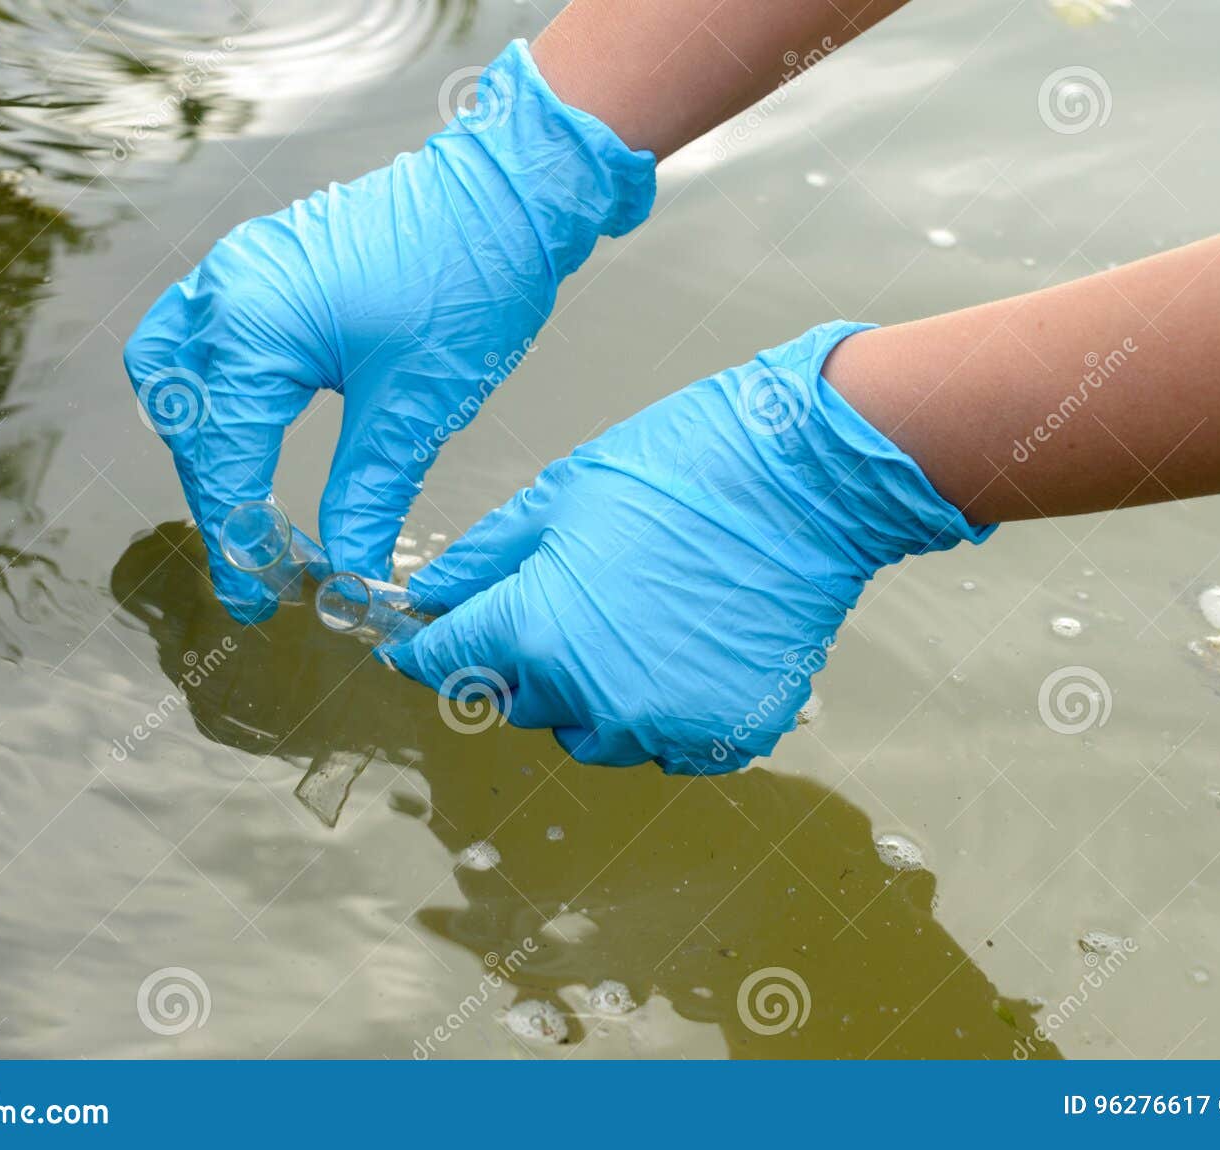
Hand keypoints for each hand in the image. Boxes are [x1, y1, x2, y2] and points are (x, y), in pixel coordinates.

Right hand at [122, 40, 653, 621]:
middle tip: (258, 563)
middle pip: (188, 422)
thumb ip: (367, 496)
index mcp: (254, 326)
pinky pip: (202, 335)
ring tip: (243, 504)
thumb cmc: (467, 283)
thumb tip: (349, 575)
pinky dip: (212, 394)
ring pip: (175, 373)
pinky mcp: (264, 262)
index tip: (258, 601)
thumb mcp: (415, 408)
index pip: (224, 458)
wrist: (507, 193)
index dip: (238, 541)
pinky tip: (247, 430)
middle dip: (217, 498)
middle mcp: (227, 289)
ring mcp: (239, 266)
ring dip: (200, 443)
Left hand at [389, 323, 992, 773]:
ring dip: (591, 698)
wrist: (806, 481)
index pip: (451, 662)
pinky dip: (664, 714)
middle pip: (522, 705)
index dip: (425, 652)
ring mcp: (664, 721)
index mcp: (537, 629)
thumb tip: (432, 594)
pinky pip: (670, 748)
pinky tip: (680, 653)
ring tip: (626, 629)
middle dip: (520, 665)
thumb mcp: (561, 496)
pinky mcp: (726, 734)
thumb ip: (486, 558)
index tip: (414, 648)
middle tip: (558, 608)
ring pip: (596, 738)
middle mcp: (592, 694)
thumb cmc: (684, 469)